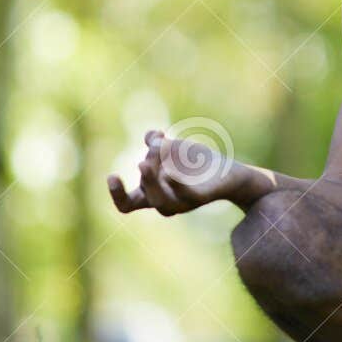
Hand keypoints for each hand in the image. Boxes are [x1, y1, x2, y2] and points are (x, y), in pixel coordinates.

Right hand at [106, 129, 246, 214]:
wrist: (230, 173)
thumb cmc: (196, 164)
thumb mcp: (173, 149)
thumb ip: (156, 143)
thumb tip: (151, 137)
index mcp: (153, 192)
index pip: (127, 204)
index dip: (117, 194)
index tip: (112, 175)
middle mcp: (165, 200)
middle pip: (145, 194)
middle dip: (145, 173)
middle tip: (149, 155)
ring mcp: (183, 202)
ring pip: (161, 202)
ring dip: (153, 180)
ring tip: (153, 157)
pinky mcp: (201, 198)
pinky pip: (186, 195)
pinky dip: (177, 184)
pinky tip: (172, 171)